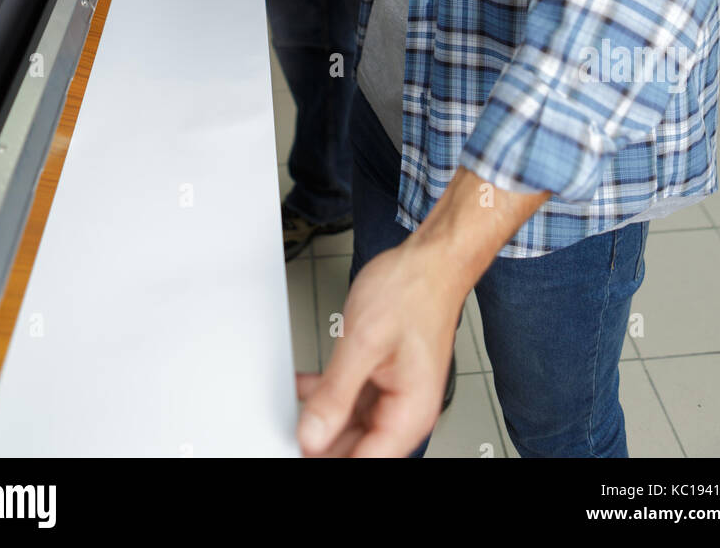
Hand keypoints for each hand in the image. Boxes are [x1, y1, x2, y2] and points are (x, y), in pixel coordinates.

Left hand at [293, 166, 550, 456]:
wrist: (432, 259)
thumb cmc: (413, 290)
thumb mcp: (363, 342)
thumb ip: (335, 394)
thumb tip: (312, 436)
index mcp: (408, 413)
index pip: (364, 461)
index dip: (325, 459)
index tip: (296, 449)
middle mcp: (405, 411)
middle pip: (356, 448)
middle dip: (321, 440)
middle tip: (287, 430)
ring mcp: (396, 395)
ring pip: (351, 426)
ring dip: (321, 419)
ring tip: (291, 411)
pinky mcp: (386, 378)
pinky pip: (352, 400)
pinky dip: (328, 395)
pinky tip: (304, 387)